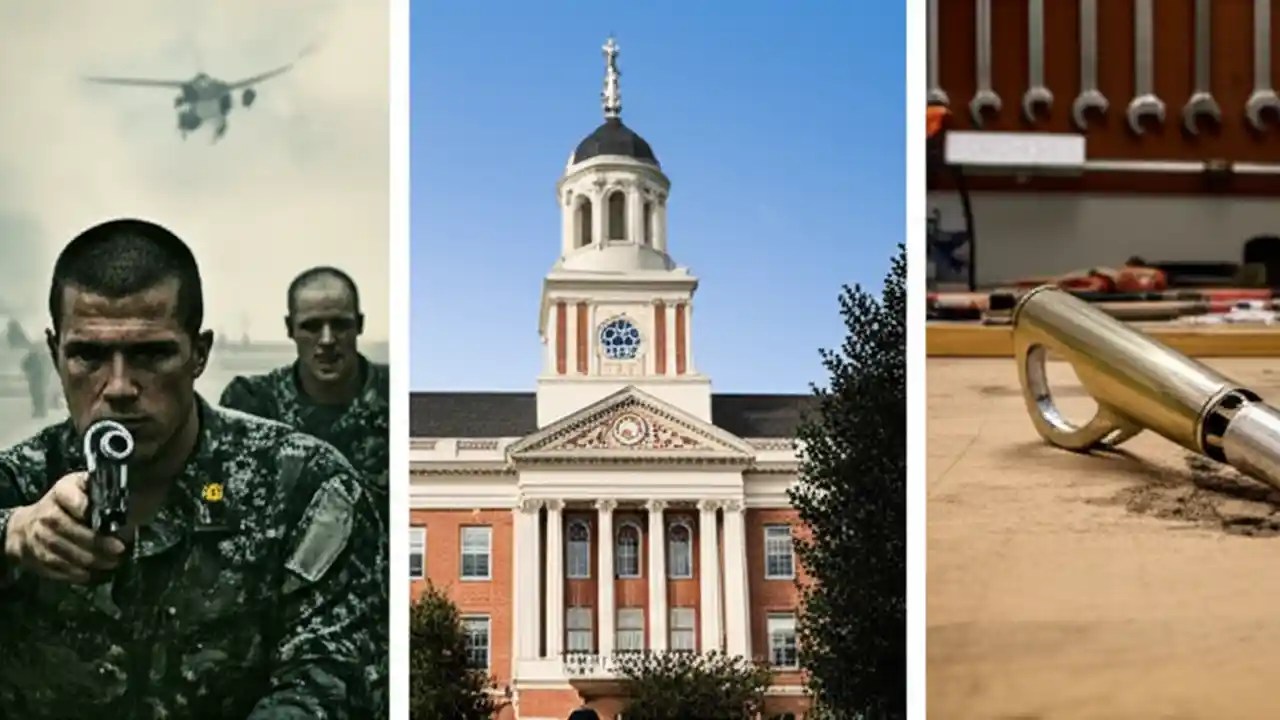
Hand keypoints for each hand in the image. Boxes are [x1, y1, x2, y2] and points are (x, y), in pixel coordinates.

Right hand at [3, 472, 126, 583]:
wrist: (25, 526)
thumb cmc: (64, 506)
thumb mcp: (80, 488)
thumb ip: (99, 490)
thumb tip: (126, 501)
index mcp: (61, 492)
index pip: (69, 495)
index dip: (83, 505)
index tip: (103, 517)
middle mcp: (46, 514)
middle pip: (70, 529)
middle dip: (97, 542)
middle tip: (118, 549)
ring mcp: (38, 538)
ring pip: (65, 552)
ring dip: (91, 560)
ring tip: (112, 562)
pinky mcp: (36, 558)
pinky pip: (58, 568)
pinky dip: (77, 573)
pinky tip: (93, 573)